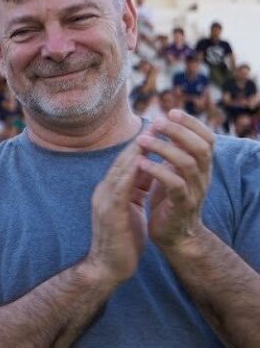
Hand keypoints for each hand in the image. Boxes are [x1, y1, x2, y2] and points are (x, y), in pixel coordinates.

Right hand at [85, 140, 149, 286]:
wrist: (107, 268)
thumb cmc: (122, 243)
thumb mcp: (131, 212)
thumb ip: (135, 193)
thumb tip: (148, 175)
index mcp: (110, 191)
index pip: (126, 163)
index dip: (141, 145)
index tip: (156, 129)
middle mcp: (104, 190)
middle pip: (123, 160)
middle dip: (140, 140)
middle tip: (156, 121)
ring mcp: (104, 199)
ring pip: (122, 168)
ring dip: (137, 150)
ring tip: (152, 133)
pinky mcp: (110, 209)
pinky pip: (122, 185)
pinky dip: (132, 170)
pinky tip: (142, 159)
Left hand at [135, 110, 213, 253]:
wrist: (173, 236)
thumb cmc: (168, 200)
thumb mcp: (173, 172)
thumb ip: (174, 152)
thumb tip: (166, 123)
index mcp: (202, 167)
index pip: (206, 138)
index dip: (192, 123)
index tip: (171, 111)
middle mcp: (203, 176)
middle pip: (201, 147)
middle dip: (179, 131)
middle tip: (157, 122)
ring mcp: (194, 191)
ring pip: (188, 163)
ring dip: (164, 149)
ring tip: (142, 141)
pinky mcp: (182, 206)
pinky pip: (175, 185)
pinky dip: (158, 172)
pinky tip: (141, 163)